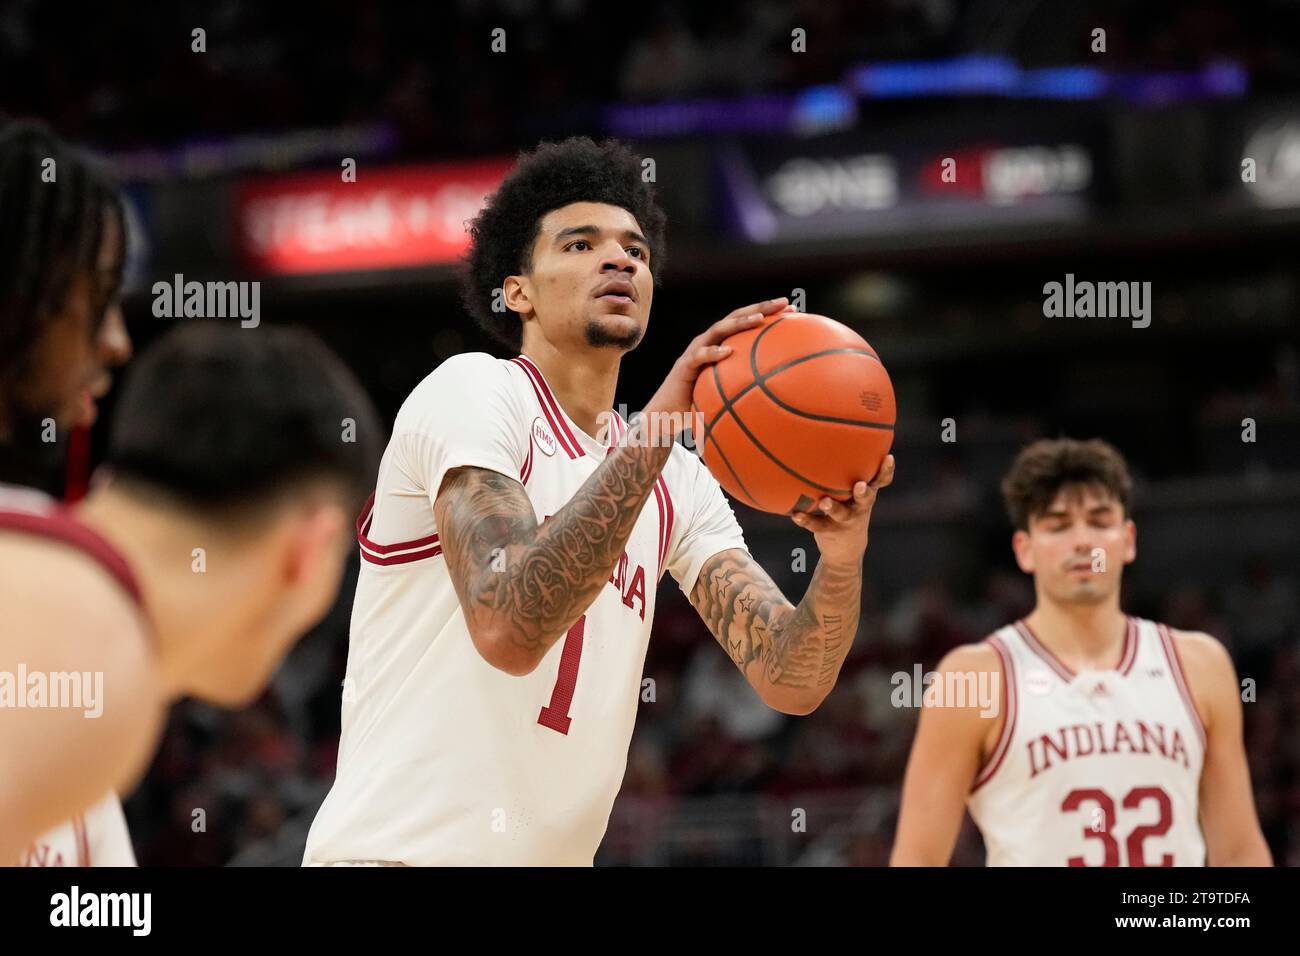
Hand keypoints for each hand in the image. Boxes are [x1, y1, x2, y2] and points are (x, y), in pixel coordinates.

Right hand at [641, 297, 788, 441]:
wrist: (669, 414)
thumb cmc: (701, 404)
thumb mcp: (730, 395)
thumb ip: (749, 390)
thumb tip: (781, 399)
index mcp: (722, 345)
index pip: (747, 324)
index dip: (769, 315)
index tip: (794, 311)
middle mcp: (710, 342)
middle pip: (736, 318)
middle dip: (761, 308)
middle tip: (784, 303)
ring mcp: (696, 351)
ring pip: (718, 330)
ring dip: (739, 323)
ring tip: (759, 319)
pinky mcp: (684, 366)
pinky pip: (699, 356)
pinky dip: (713, 353)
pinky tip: (728, 352)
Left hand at [791, 455, 895, 564]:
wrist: (845, 550)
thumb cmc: (847, 507)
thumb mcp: (851, 491)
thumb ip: (845, 469)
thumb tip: (827, 430)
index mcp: (866, 494)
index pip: (881, 481)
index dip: (886, 470)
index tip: (888, 457)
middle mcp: (859, 507)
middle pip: (866, 499)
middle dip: (863, 492)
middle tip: (859, 485)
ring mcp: (845, 520)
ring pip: (840, 513)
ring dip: (833, 507)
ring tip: (825, 502)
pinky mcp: (829, 531)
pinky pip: (816, 525)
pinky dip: (805, 519)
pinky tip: (794, 514)